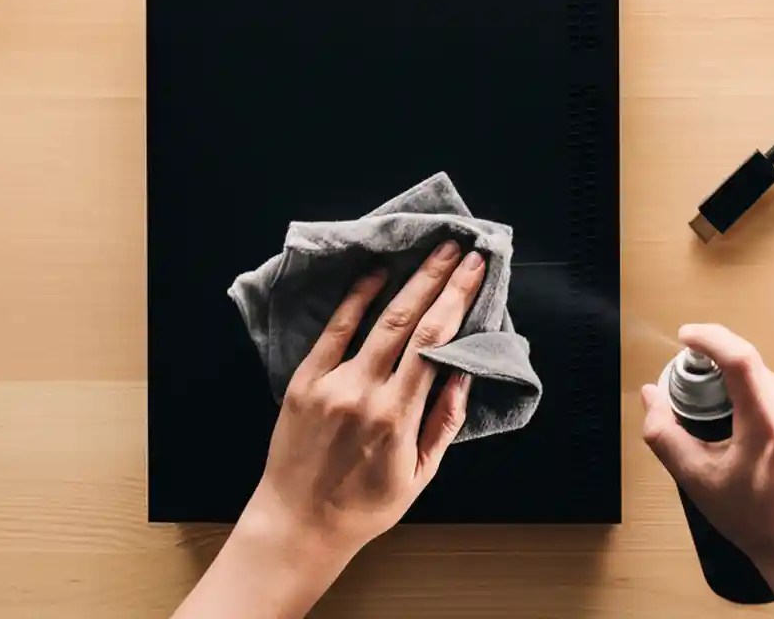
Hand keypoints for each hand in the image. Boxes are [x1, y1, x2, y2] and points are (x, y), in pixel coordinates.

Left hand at [174, 240, 486, 618]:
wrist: (296, 524)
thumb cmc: (365, 507)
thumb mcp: (420, 474)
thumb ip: (444, 422)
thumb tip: (464, 374)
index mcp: (397, 416)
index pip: (436, 342)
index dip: (458, 300)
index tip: (476, 272)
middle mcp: (364, 392)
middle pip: (410, 320)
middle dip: (439, 278)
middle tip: (460, 247)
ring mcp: (329, 383)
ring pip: (375, 319)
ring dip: (406, 280)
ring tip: (431, 253)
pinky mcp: (302, 382)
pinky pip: (332, 331)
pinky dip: (355, 299)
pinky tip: (374, 275)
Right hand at [641, 323, 773, 568]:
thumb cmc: (764, 522)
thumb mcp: (700, 481)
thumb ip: (665, 436)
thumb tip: (652, 399)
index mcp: (768, 420)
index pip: (739, 357)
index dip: (708, 338)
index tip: (686, 336)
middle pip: (744, 368)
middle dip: (712, 374)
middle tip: (689, 398)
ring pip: (759, 382)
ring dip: (733, 393)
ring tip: (719, 432)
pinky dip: (752, 405)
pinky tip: (744, 441)